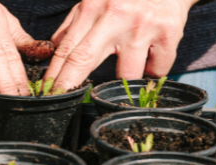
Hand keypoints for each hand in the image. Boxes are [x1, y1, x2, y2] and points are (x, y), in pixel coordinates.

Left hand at [43, 0, 197, 91]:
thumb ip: (75, 23)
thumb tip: (55, 49)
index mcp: (93, 7)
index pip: (67, 48)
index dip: (55, 74)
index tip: (47, 93)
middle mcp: (116, 16)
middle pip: (84, 60)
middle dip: (70, 85)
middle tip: (63, 104)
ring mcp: (142, 26)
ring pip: (126, 76)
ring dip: (125, 84)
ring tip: (129, 74)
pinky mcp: (168, 33)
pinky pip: (157, 71)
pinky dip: (153, 72)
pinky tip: (152, 59)